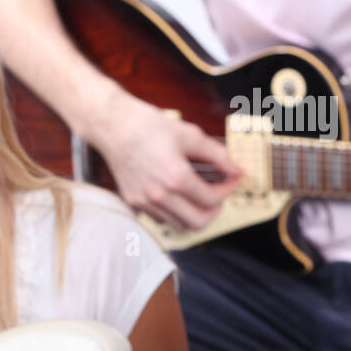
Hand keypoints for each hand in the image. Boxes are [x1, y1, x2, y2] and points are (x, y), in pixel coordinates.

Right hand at [94, 95, 243, 230]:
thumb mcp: (190, 135)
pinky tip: (178, 194)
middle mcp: (159, 195)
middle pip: (198, 222)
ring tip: (199, 195)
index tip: (232, 180)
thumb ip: (218, 155)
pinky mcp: (133, 202)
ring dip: (194, 213)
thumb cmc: (149, 126)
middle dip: (215, 210)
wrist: (113, 125)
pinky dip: (175, 212)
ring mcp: (144, 201)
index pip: (212, 199)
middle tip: (218, 195)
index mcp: (176, 177)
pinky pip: (161, 218)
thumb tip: (237, 169)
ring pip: (179, 225)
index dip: (228, 190)